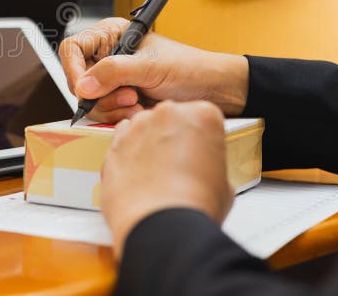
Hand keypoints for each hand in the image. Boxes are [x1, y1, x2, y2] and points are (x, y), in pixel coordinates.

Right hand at [59, 17, 248, 121]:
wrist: (215, 92)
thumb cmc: (189, 68)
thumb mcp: (150, 67)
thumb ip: (114, 72)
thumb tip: (82, 85)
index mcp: (112, 36)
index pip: (73, 48)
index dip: (72, 68)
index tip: (83, 88)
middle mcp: (108, 57)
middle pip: (78, 79)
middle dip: (101, 93)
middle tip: (129, 96)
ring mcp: (113, 81)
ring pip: (90, 100)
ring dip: (112, 107)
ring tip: (138, 104)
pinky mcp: (120, 101)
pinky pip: (103, 114)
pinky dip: (118, 116)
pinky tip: (140, 112)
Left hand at [101, 101, 233, 260]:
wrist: (160, 224)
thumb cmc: (194, 204)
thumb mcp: (223, 180)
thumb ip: (209, 161)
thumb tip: (202, 168)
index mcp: (202, 115)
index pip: (202, 119)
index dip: (202, 140)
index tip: (201, 154)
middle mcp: (167, 113)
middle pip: (171, 119)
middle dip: (173, 138)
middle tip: (180, 167)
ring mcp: (137, 126)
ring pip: (144, 127)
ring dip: (149, 144)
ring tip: (157, 175)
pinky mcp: (114, 143)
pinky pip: (122, 141)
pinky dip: (128, 154)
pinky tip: (138, 176)